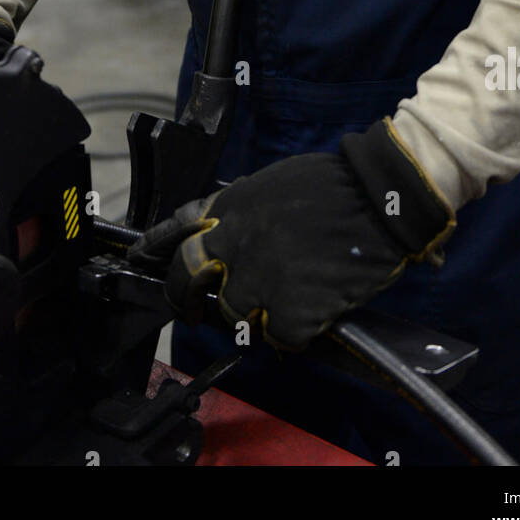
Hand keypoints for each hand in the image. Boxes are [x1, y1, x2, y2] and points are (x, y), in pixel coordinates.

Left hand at [127, 118, 455, 349]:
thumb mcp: (275, 184)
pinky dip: (295, 332)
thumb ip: (246, 211)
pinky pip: (279, 336)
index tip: (140, 259)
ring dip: (254, 313)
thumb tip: (233, 234)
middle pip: (188, 278)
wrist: (378, 197)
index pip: (177, 227)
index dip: (156, 247)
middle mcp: (234, 241)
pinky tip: (313, 314)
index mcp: (232, 205)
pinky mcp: (288, 310)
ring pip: (234, 313)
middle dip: (183, 299)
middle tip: (189, 313)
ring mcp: (258, 278)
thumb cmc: (337, 185)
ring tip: (283, 301)